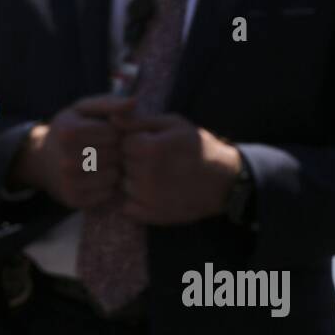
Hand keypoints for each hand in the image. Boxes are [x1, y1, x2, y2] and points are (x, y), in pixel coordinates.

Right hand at [7, 94, 135, 208]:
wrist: (43, 160)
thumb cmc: (72, 128)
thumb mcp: (85, 109)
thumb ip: (110, 103)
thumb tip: (134, 103)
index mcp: (68, 132)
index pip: (115, 133)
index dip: (118, 132)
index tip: (111, 132)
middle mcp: (66, 158)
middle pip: (115, 155)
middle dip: (118, 151)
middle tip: (111, 149)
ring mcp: (68, 182)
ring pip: (113, 176)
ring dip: (115, 169)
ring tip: (106, 162)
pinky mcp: (73, 199)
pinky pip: (107, 193)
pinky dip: (108, 186)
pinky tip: (100, 177)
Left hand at [114, 112, 241, 225]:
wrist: (224, 181)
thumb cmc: (198, 147)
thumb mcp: (173, 125)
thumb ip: (139, 121)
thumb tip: (110, 119)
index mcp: (150, 148)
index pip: (122, 143)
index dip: (136, 142)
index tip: (152, 144)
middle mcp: (146, 174)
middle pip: (122, 164)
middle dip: (134, 161)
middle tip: (158, 162)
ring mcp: (148, 197)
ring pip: (124, 185)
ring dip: (135, 181)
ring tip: (159, 178)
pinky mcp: (151, 215)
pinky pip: (127, 207)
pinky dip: (136, 202)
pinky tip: (155, 194)